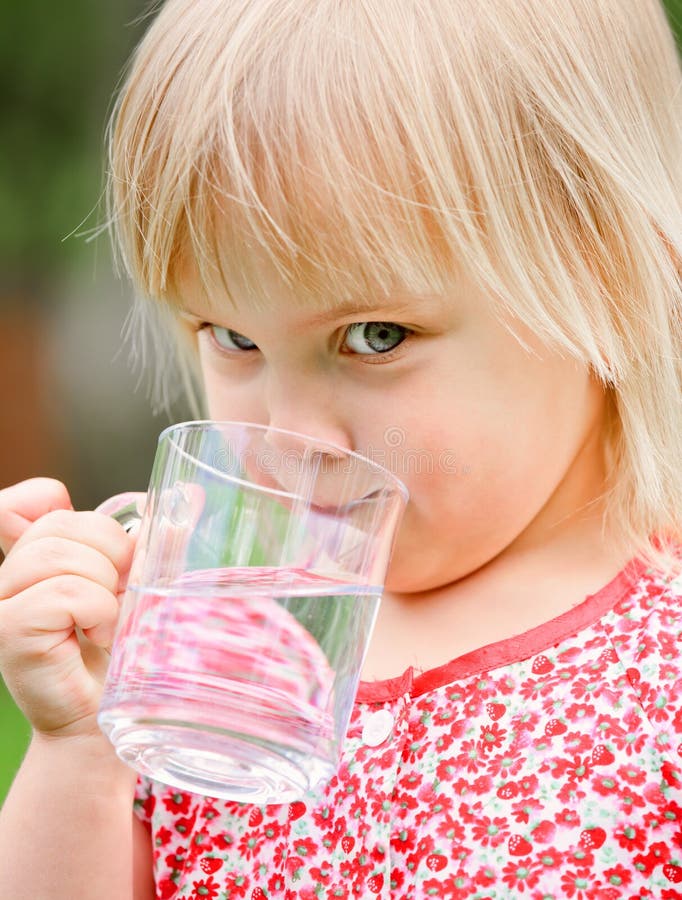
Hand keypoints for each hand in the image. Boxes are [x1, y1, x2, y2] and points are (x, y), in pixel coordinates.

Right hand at [0, 479, 136, 738]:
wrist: (107, 719)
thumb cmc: (121, 653)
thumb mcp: (138, 584)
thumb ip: (149, 540)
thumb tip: (187, 497)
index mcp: (37, 556)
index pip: (30, 501)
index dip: (54, 501)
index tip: (98, 542)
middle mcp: (10, 575)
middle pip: (61, 524)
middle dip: (109, 553)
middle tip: (119, 595)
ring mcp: (3, 601)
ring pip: (59, 555)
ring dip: (104, 586)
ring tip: (108, 620)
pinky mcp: (9, 630)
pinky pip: (64, 593)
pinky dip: (97, 611)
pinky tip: (98, 636)